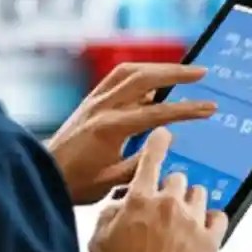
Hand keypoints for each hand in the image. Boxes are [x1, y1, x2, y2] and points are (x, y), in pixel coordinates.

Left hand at [45, 63, 215, 204]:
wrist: (42, 176)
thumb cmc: (75, 184)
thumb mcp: (113, 181)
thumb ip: (141, 161)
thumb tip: (166, 142)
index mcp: (109, 128)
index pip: (157, 113)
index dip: (186, 110)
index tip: (209, 107)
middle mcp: (101, 108)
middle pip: (144, 79)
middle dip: (176, 73)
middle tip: (201, 72)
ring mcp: (94, 101)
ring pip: (130, 71)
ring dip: (158, 67)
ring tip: (181, 70)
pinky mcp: (90, 101)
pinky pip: (117, 77)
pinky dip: (139, 73)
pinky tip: (152, 79)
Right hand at [89, 129, 227, 251]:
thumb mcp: (98, 241)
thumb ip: (109, 215)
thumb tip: (120, 204)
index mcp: (139, 200)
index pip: (151, 159)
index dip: (158, 142)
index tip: (165, 133)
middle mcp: (168, 204)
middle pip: (177, 178)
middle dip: (171, 190)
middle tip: (165, 210)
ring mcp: (192, 221)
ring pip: (199, 194)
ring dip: (192, 203)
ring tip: (183, 222)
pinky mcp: (211, 240)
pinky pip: (220, 217)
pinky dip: (213, 221)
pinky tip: (204, 230)